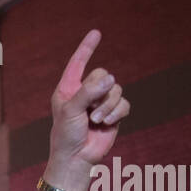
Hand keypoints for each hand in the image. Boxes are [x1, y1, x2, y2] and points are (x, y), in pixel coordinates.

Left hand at [46, 30, 130, 188]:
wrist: (77, 158)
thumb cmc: (66, 135)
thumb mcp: (71, 111)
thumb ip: (88, 92)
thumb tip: (111, 78)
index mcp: (68, 88)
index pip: (78, 63)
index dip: (87, 48)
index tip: (96, 33)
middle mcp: (85, 92)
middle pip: (103, 75)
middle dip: (99, 92)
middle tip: (89, 110)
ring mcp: (100, 103)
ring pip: (116, 89)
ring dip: (107, 105)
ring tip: (95, 120)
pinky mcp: (113, 113)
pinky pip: (124, 103)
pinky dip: (116, 113)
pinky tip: (106, 123)